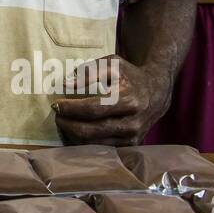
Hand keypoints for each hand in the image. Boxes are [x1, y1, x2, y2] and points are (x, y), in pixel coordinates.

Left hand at [52, 54, 171, 144]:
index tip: (56, 104)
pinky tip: (75, 131)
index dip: (71, 108)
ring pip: (94, 142)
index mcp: (128, 100)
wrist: (157, 92)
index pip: (93, 108)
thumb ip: (89, 71)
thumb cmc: (129, 76)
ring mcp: (132, 137)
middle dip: (68, 124)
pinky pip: (102, 148)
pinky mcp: (131, 145)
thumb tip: (66, 84)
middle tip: (56, 115)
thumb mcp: (112, 64)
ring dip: (73, 134)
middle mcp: (132, 122)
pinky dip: (85, 141)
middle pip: (91, 130)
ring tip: (63, 122)